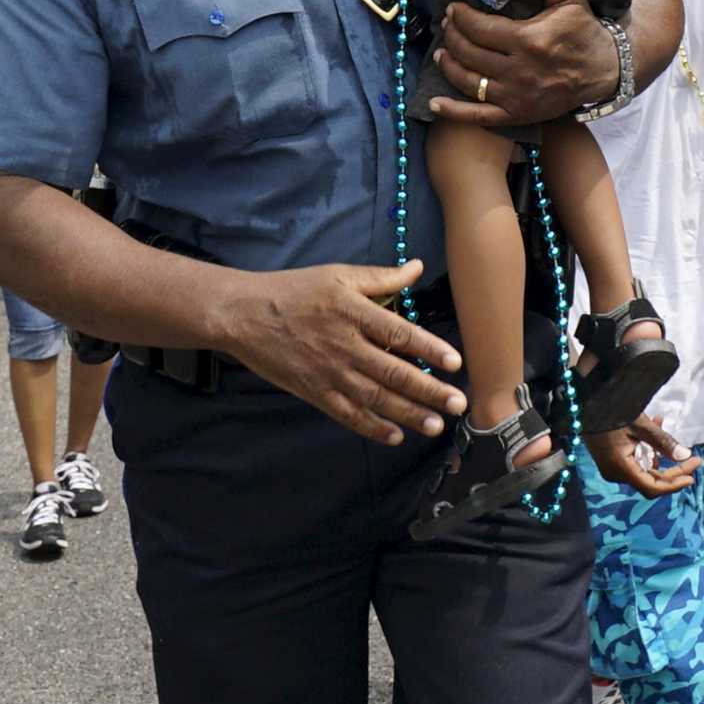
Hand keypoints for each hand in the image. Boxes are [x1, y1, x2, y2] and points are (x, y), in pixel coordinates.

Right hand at [209, 258, 467, 444]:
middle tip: (458, 403)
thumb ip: (381, 276)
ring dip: (409, 414)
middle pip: (395, 373)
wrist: (244, 315)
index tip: (455, 363)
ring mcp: (329, 373)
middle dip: (430, 391)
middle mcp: (345, 346)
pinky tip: (395, 436)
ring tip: (436, 424)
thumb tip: (418, 267)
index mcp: (353, 312)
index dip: (430, 349)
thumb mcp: (337, 275)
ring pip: (376, 399)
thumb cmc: (293, 290)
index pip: (400, 334)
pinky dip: (372, 428)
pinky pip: (348, 414)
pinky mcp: (314, 392)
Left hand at [429, 0, 606, 125]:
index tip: (454, 10)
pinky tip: (434, 103)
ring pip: (468, 81)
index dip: (461, 18)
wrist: (604, 72)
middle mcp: (518, 71)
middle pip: (469, 53)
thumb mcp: (572, 0)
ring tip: (442, 53)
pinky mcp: (516, 115)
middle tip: (447, 27)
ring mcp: (515, 96)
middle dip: (452, 37)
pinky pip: (478, 116)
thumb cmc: (584, 32)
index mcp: (528, 40)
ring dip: (449, 65)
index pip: (480, 28)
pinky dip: (453, 111)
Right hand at [586, 414, 700, 495]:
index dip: (674, 484)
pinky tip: (654, 425)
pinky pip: (635, 462)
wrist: (582, 402)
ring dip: (660, 455)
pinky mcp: (611, 460)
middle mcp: (616, 473)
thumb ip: (663, 442)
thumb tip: (685, 456)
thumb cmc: (610, 411)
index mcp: (621, 468)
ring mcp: (612, 468)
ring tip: (666, 429)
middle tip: (693, 458)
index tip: (692, 477)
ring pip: (644, 470)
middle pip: (651, 481)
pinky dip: (648, 450)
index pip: (652, 488)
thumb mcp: (640, 425)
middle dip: (673, 471)